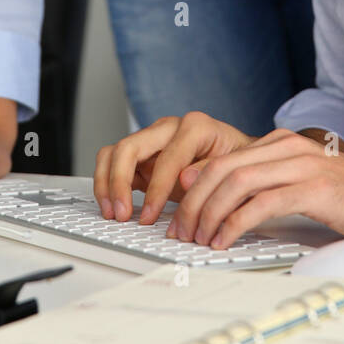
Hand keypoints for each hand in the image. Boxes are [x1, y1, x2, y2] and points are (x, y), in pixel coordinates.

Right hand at [93, 111, 255, 223]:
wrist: (236, 159)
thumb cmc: (236, 162)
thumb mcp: (233, 167)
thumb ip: (208, 171)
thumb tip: (183, 179)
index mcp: (194, 127)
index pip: (166, 158)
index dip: (156, 189)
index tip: (150, 217)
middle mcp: (168, 128)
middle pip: (129, 147)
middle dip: (120, 183)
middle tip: (121, 214)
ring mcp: (152, 141)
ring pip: (114, 152)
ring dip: (107, 183)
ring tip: (111, 212)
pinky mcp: (142, 156)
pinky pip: (114, 164)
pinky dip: (108, 185)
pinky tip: (114, 206)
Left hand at [167, 128, 343, 247]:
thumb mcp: (301, 182)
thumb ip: (266, 182)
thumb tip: (222, 197)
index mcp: (281, 142)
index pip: (224, 159)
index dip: (196, 186)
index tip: (181, 211)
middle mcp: (286, 147)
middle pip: (222, 169)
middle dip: (195, 201)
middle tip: (182, 230)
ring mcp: (300, 165)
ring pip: (236, 184)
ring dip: (210, 213)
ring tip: (199, 238)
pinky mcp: (312, 188)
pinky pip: (261, 204)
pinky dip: (235, 224)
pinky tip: (225, 240)